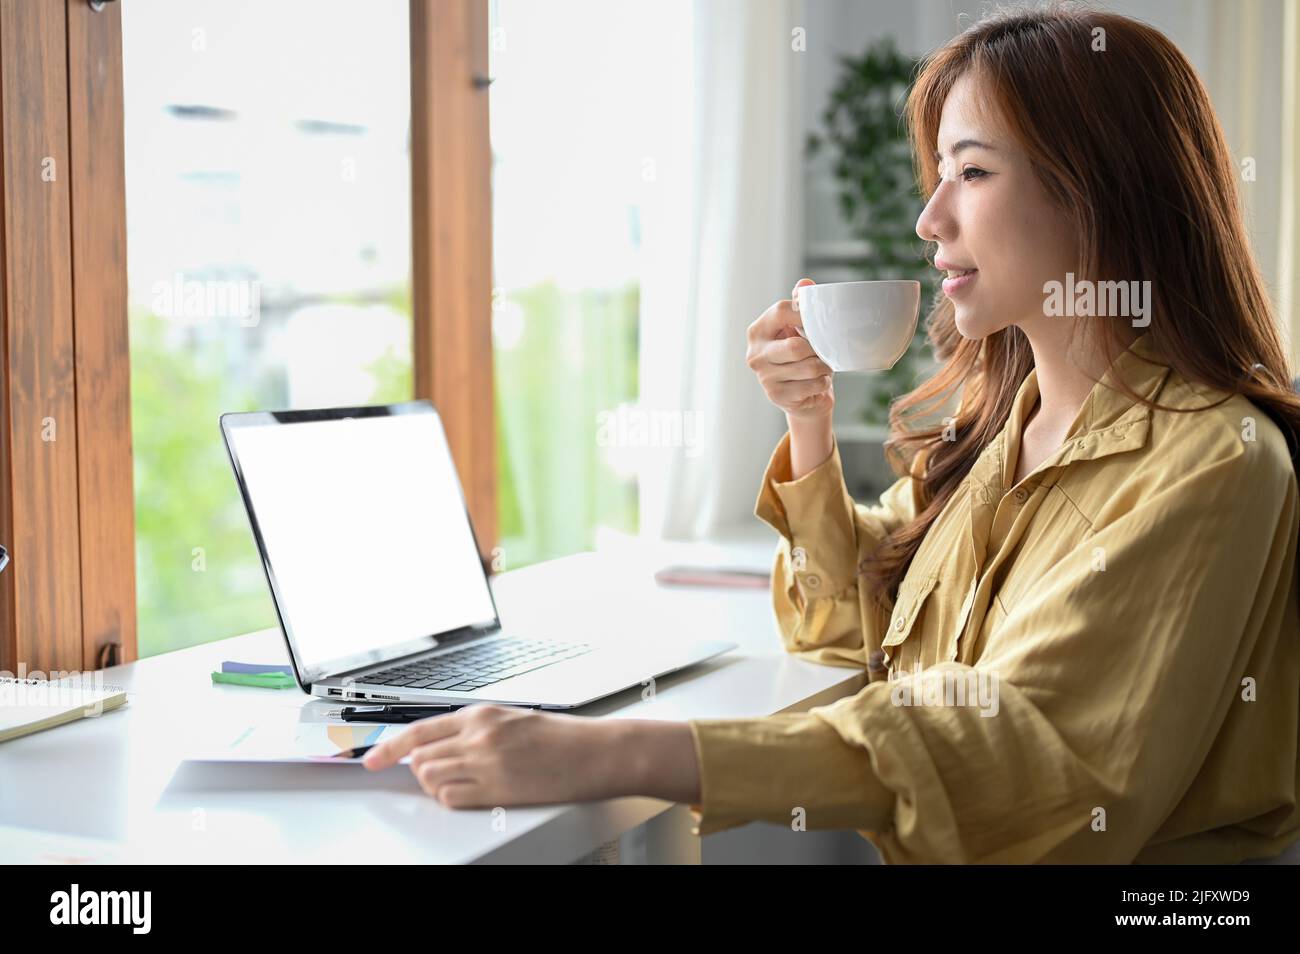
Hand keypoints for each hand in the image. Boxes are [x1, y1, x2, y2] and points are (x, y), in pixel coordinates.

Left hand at [361, 704, 700, 807]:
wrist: (597, 752)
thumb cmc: (564, 737)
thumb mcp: (514, 720)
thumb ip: (476, 731)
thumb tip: (443, 748)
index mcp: (481, 714)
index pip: (419, 730)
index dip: (388, 747)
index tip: (372, 759)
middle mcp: (478, 735)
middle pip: (420, 758)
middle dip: (420, 771)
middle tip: (438, 777)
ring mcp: (486, 763)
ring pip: (430, 779)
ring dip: (436, 787)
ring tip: (461, 786)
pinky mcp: (498, 789)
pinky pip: (452, 799)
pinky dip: (452, 801)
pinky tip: (471, 796)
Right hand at [746, 278, 834, 422]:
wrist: (801, 395)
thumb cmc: (800, 355)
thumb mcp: (798, 328)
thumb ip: (800, 304)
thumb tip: (804, 285)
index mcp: (757, 331)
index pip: (781, 311)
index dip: (804, 313)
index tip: (819, 319)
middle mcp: (755, 354)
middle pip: (795, 346)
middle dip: (817, 349)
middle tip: (825, 350)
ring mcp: (764, 377)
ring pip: (808, 367)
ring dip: (824, 366)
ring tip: (825, 365)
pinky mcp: (777, 396)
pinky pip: (812, 385)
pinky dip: (823, 382)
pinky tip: (819, 381)